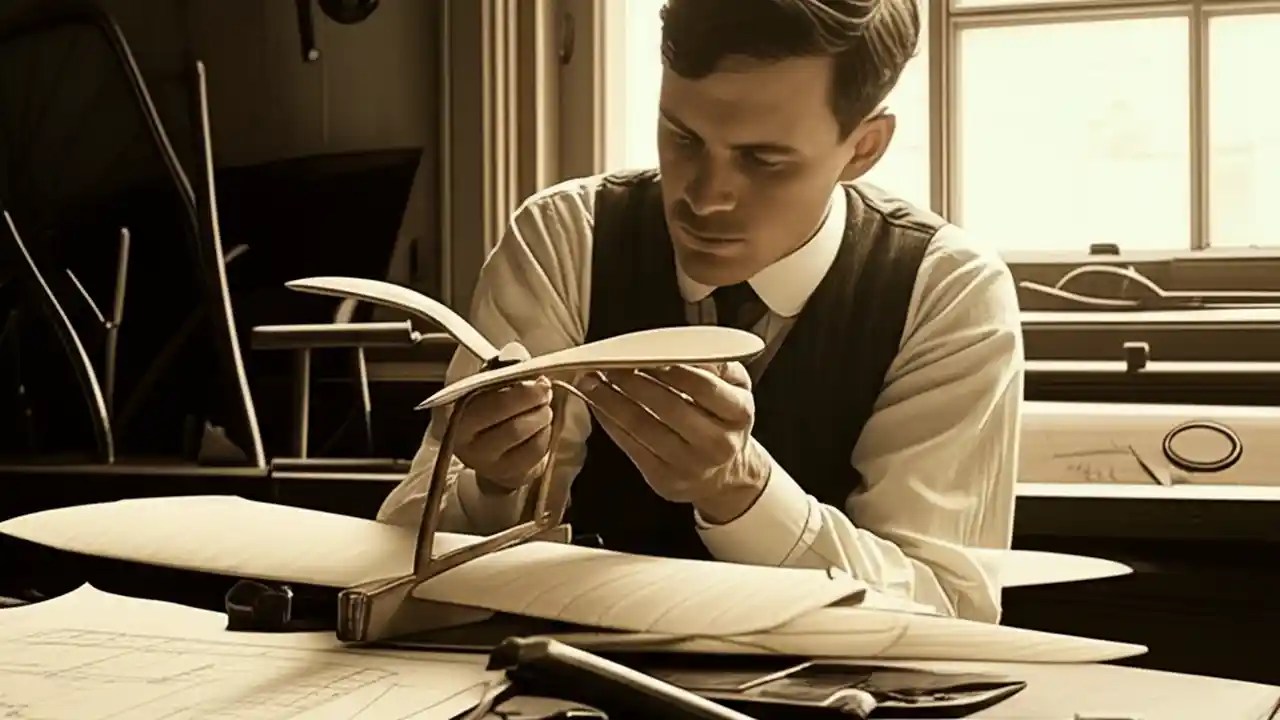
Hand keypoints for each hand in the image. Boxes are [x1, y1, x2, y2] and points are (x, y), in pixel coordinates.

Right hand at [452, 375, 554, 493]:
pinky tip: (543, 428)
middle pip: (502, 412)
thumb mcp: (491, 391)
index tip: (537, 378)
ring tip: (545, 409)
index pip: (483, 393)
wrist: (495, 459)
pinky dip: (545, 434)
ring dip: (540, 416)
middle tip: (545, 391)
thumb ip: (502, 371)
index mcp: (457, 412)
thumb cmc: (493, 418)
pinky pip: (533, 450)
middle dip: (530, 398)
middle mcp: (465, 439)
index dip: (515, 386)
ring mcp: (486, 461)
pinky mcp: (508, 474)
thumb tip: (516, 354)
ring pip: (519, 431)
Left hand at [575, 362, 769, 523]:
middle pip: (668, 406)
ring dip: (611, 401)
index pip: (702, 385)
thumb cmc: (723, 419)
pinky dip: (610, 422)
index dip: (670, 368)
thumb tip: (678, 345)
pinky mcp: (666, 480)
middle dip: (632, 381)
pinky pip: (631, 447)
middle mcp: (718, 443)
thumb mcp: (735, 388)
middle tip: (607, 362)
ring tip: (591, 380)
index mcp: (739, 413)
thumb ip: (714, 363)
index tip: (642, 352)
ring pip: (643, 427)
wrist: (726, 474)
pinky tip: (597, 405)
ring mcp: (691, 465)